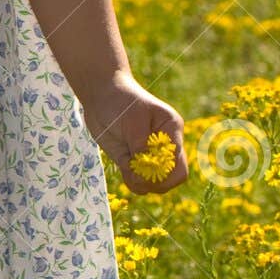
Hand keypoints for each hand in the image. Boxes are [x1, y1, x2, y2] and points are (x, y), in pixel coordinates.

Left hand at [80, 73, 188, 195]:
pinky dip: (133, 183)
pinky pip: (139, 182)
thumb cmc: (120, 100)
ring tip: (128, 172)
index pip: (178, 162)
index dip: (164, 172)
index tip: (144, 167)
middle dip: (156, 183)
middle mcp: (164, 145)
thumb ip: (140, 145)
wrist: (101, 94)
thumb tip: (143, 172)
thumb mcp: (133, 120)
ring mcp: (149, 154)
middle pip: (173, 177)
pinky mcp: (133, 160)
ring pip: (157, 183)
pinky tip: (124, 172)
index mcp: (171, 130)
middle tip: (136, 175)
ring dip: (143, 184)